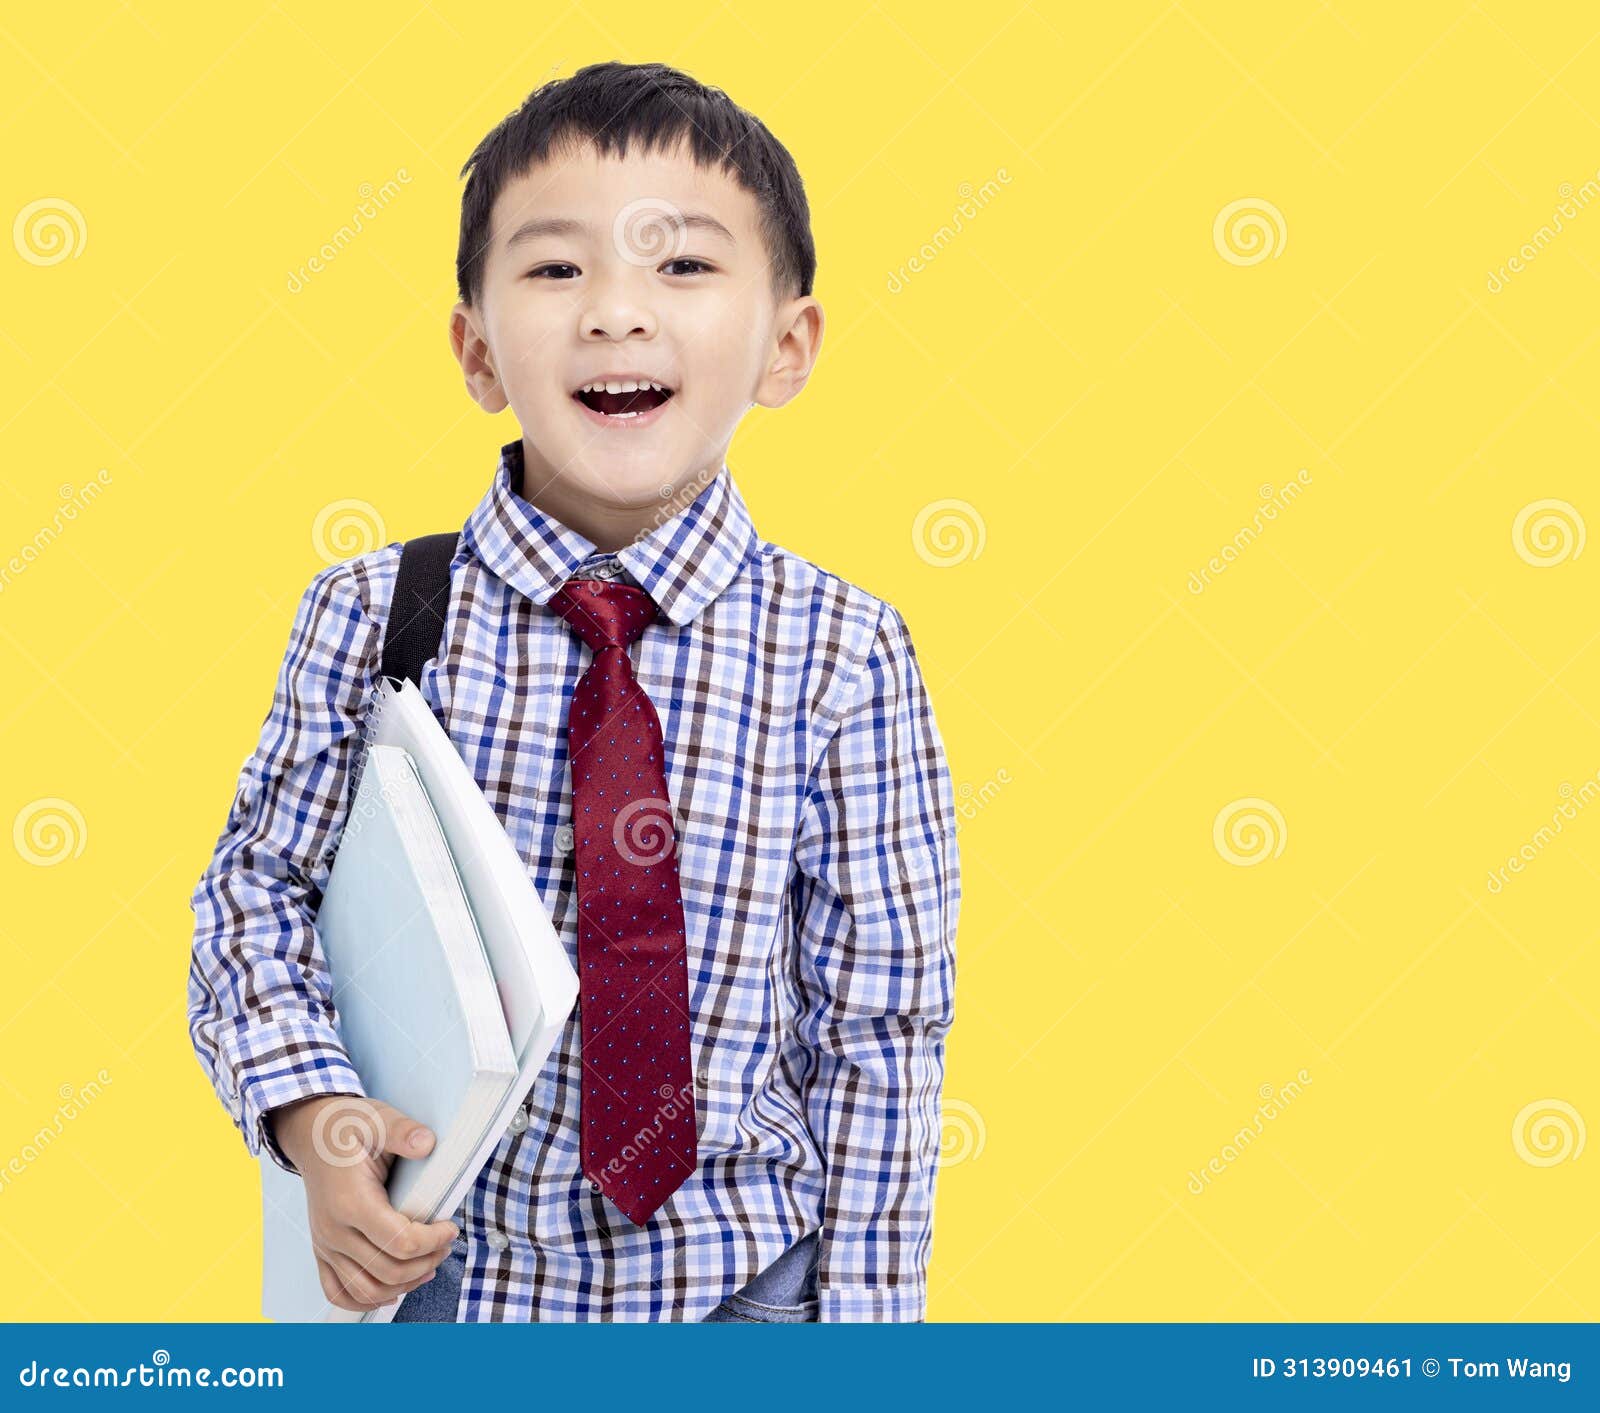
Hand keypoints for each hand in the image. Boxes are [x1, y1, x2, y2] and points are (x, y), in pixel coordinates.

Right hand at [269, 1094, 460, 1312]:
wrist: (310, 1134)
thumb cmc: (346, 1127)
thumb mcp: (377, 1119)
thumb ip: (402, 1131)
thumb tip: (427, 1143)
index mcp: (350, 1202)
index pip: (399, 1241)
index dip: (432, 1241)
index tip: (451, 1227)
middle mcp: (333, 1230)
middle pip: (386, 1270)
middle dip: (425, 1261)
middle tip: (446, 1244)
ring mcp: (325, 1244)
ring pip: (365, 1289)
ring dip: (402, 1285)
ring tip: (429, 1266)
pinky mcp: (322, 1250)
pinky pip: (337, 1291)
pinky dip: (365, 1300)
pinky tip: (392, 1291)